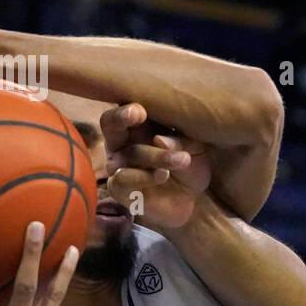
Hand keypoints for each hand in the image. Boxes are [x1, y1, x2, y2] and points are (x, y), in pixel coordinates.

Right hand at [101, 103, 210, 229]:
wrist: (189, 200)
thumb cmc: (188, 166)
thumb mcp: (195, 149)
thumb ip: (181, 141)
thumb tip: (160, 139)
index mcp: (141, 125)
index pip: (128, 107)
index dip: (131, 105)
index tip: (142, 108)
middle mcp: (123, 141)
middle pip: (110, 122)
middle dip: (121, 116)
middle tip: (136, 114)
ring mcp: (118, 164)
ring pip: (130, 153)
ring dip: (157, 156)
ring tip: (182, 160)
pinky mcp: (119, 188)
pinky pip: (123, 179)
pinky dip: (145, 176)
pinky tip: (163, 175)